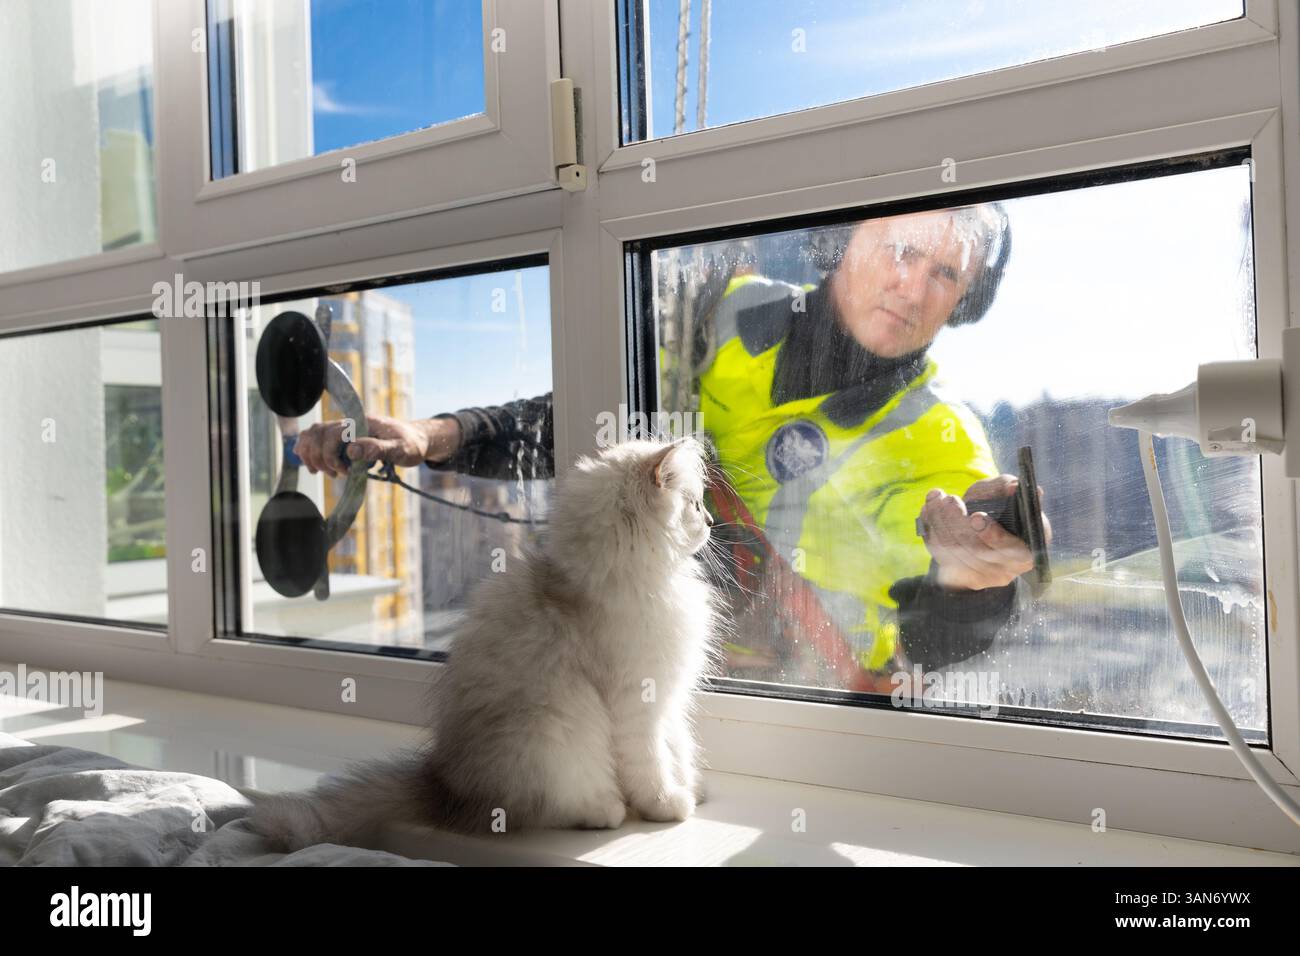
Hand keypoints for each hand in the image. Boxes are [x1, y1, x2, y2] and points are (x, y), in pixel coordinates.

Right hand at [294, 415, 460, 477]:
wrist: (416, 439)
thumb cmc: (411, 444)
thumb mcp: (400, 449)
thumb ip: (377, 448)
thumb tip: (351, 451)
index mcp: (362, 423)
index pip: (333, 433)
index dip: (331, 454)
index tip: (344, 472)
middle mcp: (351, 423)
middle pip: (318, 433)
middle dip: (320, 456)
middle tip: (334, 475)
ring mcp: (345, 429)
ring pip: (314, 433)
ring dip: (311, 453)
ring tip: (321, 471)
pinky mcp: (344, 437)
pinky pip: (319, 437)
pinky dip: (310, 448)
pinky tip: (312, 463)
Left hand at [917, 475, 1051, 590]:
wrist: (976, 521)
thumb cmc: (995, 505)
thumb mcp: (1002, 492)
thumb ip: (1008, 487)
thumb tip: (1012, 487)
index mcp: (1027, 551)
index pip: (1012, 551)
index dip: (994, 536)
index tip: (976, 516)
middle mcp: (1006, 571)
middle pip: (977, 552)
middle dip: (959, 523)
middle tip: (950, 500)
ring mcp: (981, 577)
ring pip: (954, 552)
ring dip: (941, 522)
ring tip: (937, 497)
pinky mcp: (958, 577)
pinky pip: (939, 554)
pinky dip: (931, 529)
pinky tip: (928, 509)